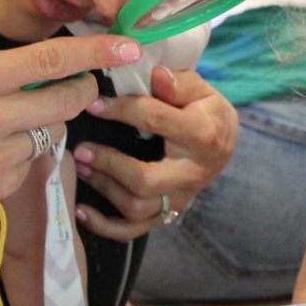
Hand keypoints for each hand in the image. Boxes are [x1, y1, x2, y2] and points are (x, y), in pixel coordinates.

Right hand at [0, 33, 143, 232]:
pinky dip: (25, 153)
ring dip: (45, 123)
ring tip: (8, 124)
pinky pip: (34, 160)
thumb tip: (54, 60)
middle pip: (66, 99)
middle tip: (75, 85)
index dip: (95, 53)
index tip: (128, 47)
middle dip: (80, 90)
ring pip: (53, 131)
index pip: (48, 60)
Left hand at [71, 65, 237, 240]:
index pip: (156, 121)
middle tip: (81, 149)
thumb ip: (179, 82)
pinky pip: (134, 230)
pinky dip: (106, 226)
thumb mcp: (201, 89)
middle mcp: (191, 173)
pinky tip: (82, 211)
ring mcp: (179, 198)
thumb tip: (157, 74)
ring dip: (103, 188)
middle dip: (108, 164)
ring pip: (136, 207)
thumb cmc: (204, 110)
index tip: (92, 103)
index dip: (121, 110)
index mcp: (201, 135)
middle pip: (144, 180)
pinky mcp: (166, 213)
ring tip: (81, 166)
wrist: (224, 143)